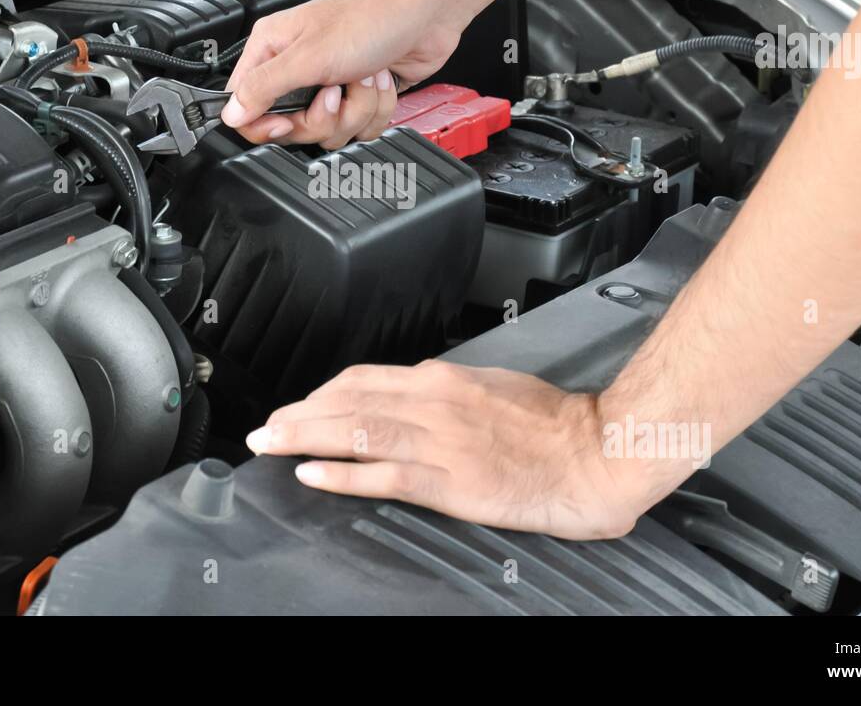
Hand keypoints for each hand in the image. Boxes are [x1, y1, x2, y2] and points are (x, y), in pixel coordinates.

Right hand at [220, 0, 464, 148]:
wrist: (425, 13)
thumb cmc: (371, 16)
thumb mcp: (308, 56)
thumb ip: (264, 87)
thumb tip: (231, 113)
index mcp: (274, 51)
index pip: (247, 105)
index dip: (265, 124)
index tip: (286, 123)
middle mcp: (299, 69)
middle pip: (292, 127)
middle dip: (323, 117)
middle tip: (335, 91)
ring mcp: (331, 85)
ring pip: (330, 131)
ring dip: (357, 110)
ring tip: (363, 76)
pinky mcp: (359, 96)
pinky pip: (360, 128)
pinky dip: (376, 109)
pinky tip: (380, 81)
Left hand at [244, 360, 646, 539]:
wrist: (596, 451)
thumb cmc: (554, 424)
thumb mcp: (494, 388)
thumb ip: (449, 393)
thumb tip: (415, 396)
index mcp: (444, 380)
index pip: (364, 379)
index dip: (321, 394)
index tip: (297, 407)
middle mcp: (434, 402)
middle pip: (347, 401)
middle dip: (299, 415)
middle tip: (265, 428)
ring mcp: (440, 441)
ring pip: (355, 431)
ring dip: (305, 438)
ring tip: (271, 446)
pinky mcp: (451, 481)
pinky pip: (384, 474)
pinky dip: (342, 473)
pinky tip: (312, 475)